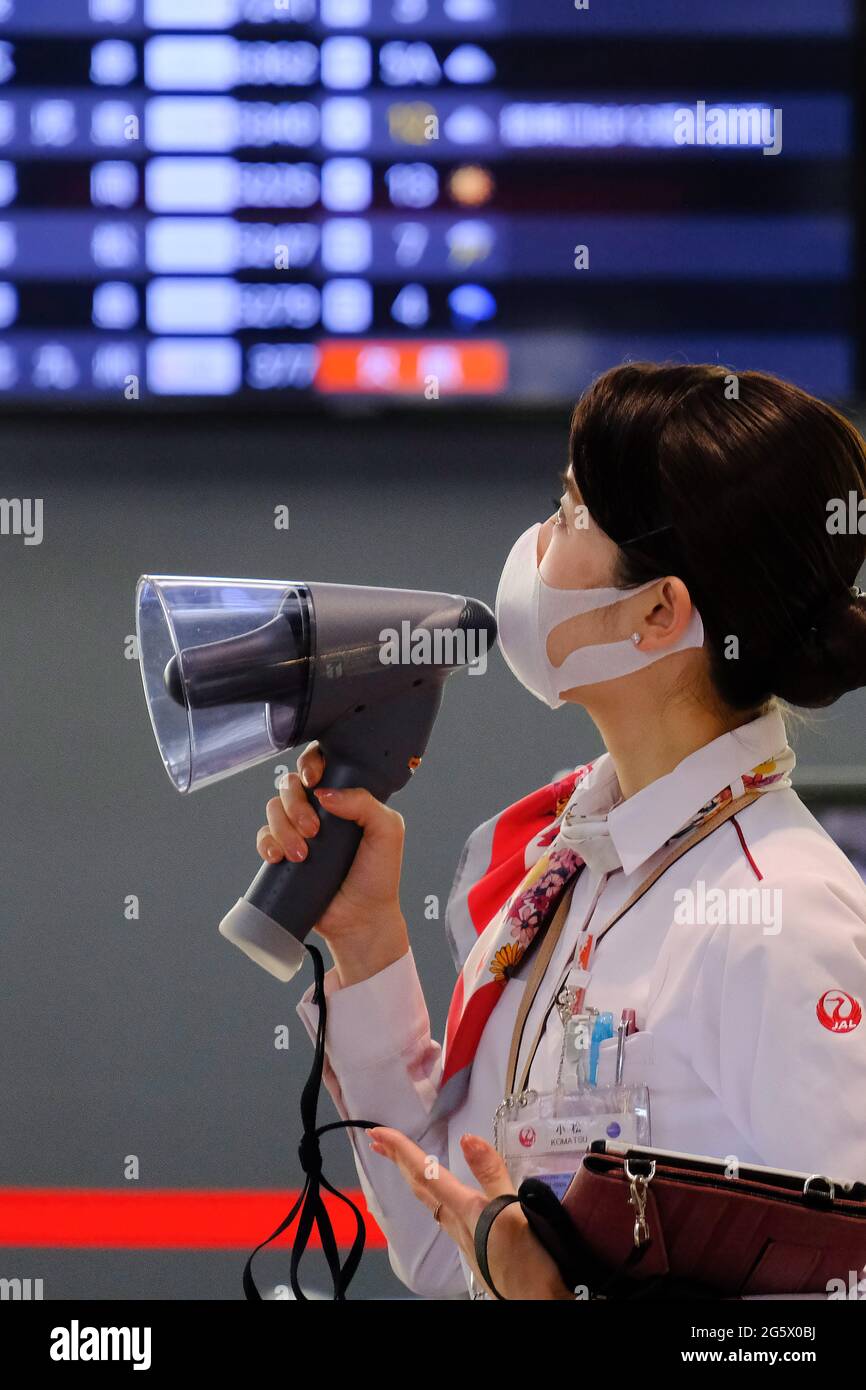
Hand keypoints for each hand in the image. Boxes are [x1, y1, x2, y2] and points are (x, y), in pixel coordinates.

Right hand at [255, 741, 408, 984]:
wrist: (360, 919)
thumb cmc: (378, 875)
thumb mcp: (387, 832)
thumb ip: (365, 803)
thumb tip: (326, 793)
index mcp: (345, 798)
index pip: (320, 764)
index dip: (310, 764)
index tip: (313, 779)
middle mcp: (319, 811)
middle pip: (290, 785)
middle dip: (295, 804)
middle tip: (313, 831)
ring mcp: (299, 832)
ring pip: (274, 808)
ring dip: (283, 827)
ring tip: (301, 853)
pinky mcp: (284, 854)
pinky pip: (264, 836)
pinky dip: (266, 842)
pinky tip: (278, 856)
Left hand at [368, 1127, 573, 1299]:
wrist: (537, 1302)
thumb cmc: (528, 1258)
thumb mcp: (512, 1209)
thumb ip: (491, 1174)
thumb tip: (467, 1138)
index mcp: (464, 1208)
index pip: (426, 1172)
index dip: (401, 1149)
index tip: (379, 1131)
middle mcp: (456, 1223)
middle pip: (419, 1186)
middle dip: (397, 1160)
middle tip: (378, 1139)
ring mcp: (463, 1238)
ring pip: (429, 1201)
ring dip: (413, 1176)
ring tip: (402, 1161)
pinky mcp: (473, 1248)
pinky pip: (442, 1214)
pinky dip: (432, 1194)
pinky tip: (440, 1197)